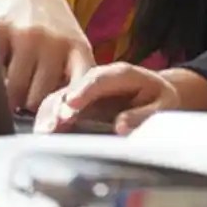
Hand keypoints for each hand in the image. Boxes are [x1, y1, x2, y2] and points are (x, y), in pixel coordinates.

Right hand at [0, 0, 94, 111]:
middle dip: (31, 105)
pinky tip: (2, 68)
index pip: (78, 88)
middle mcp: (54, 41)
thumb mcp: (74, 51)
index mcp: (78, 49)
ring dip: (10, 97)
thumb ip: (73, 82)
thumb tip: (60, 121)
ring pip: (14, 91)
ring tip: (15, 86)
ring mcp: (26, 35)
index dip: (67, 110)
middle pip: (38, 98)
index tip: (57, 122)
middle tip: (29, 96)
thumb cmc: (54, 30)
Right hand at [34, 62, 180, 134]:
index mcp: (122, 73)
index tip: (72, 104)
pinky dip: (49, 118)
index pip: (99, 78)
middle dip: (60, 104)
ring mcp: (86, 89)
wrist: (159, 94)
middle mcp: (99, 78)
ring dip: (50, 113)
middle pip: (73, 86)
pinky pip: (59, 107)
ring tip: (44, 131)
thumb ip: (143, 115)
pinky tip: (43, 132)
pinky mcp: (78, 102)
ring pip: (61, 96)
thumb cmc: (161, 99)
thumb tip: (120, 126)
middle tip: (52, 124)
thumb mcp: (163, 105)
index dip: (84, 91)